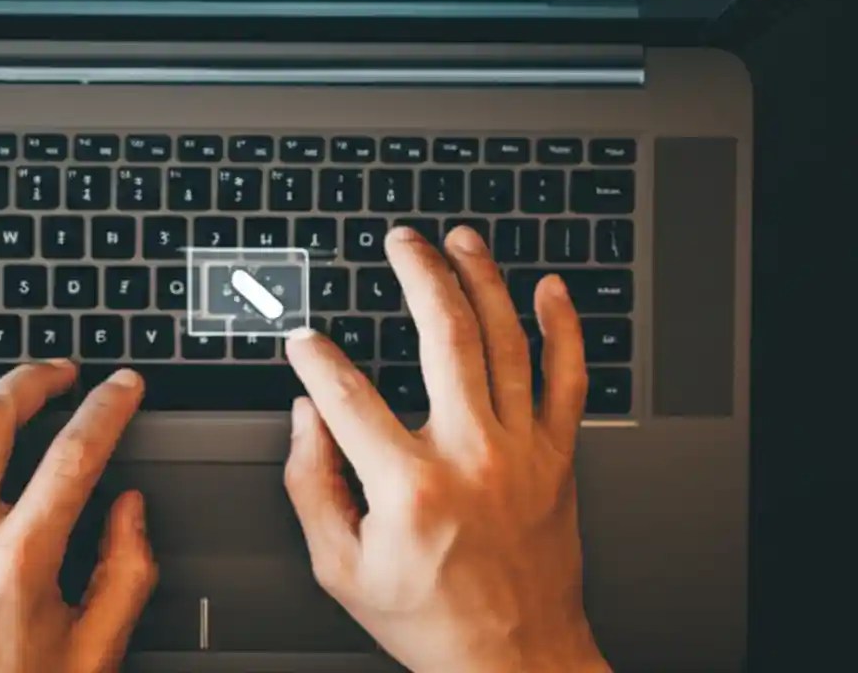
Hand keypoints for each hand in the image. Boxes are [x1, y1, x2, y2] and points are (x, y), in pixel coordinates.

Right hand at [284, 226, 610, 672]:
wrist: (516, 658)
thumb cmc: (429, 618)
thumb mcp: (341, 569)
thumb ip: (313, 486)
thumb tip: (307, 418)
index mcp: (408, 486)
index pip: (347, 395)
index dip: (316, 358)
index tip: (303, 340)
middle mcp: (469, 455)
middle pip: (442, 337)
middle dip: (417, 275)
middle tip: (401, 242)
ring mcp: (521, 450)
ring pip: (506, 341)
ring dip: (483, 280)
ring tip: (460, 241)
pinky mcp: (557, 457)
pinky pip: (570, 379)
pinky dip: (564, 330)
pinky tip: (551, 291)